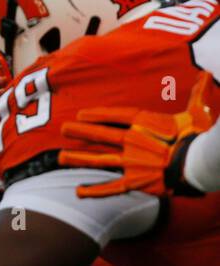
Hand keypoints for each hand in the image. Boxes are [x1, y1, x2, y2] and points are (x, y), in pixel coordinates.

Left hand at [57, 71, 213, 197]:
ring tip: (60, 157)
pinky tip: (77, 191)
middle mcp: (133, 140)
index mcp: (145, 123)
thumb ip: (197, 94)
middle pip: (100, 135)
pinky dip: (94, 190)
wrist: (201, 162)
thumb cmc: (200, 135)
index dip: (96, 114)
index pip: (114, 116)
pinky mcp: (136, 181)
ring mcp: (131, 162)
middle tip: (63, 129)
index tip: (81, 114)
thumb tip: (206, 74)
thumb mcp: (197, 112)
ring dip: (78, 158)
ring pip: (99, 159)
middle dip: (80, 131)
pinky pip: (110, 187)